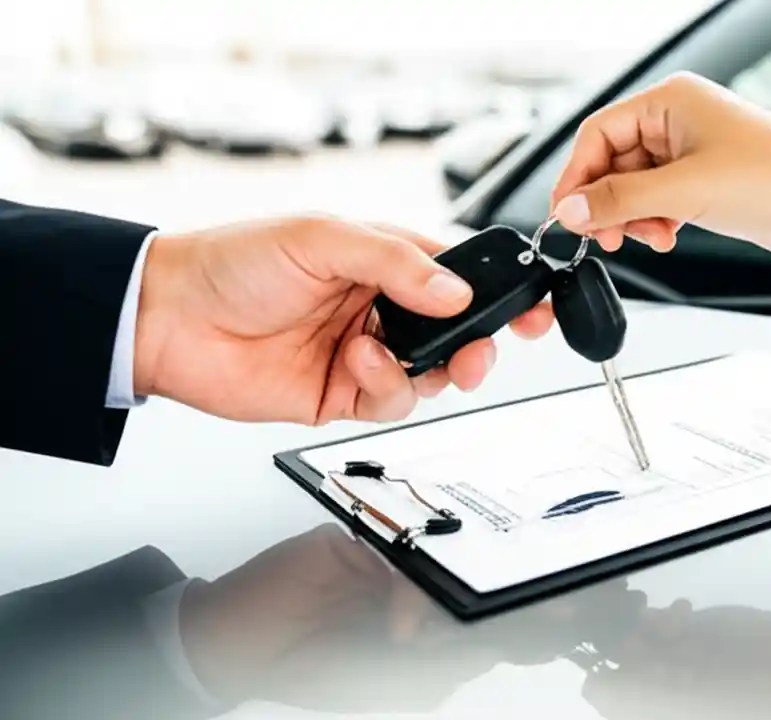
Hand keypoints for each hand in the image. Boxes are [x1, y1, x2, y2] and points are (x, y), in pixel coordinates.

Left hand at [134, 216, 553, 423]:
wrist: (168, 321)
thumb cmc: (234, 263)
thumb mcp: (322, 238)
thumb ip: (397, 262)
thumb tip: (456, 292)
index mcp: (385, 259)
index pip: (460, 276)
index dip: (499, 294)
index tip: (532, 309)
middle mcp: (381, 307)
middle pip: (457, 333)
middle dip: (477, 345)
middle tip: (478, 351)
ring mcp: (364, 352)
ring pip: (431, 374)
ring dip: (425, 369)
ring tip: (384, 353)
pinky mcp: (342, 395)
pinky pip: (391, 401)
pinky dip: (384, 387)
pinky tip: (355, 364)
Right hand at [550, 72, 770, 259]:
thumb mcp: (683, 191)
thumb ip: (619, 199)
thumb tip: (570, 210)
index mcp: (670, 101)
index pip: (598, 134)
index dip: (577, 177)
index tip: (565, 216)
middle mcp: (679, 122)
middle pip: (613, 162)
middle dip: (608, 203)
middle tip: (605, 236)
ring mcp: (694, 154)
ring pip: (635, 187)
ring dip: (633, 217)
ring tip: (650, 237)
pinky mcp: (708, 184)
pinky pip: (660, 202)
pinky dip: (655, 223)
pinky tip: (667, 237)